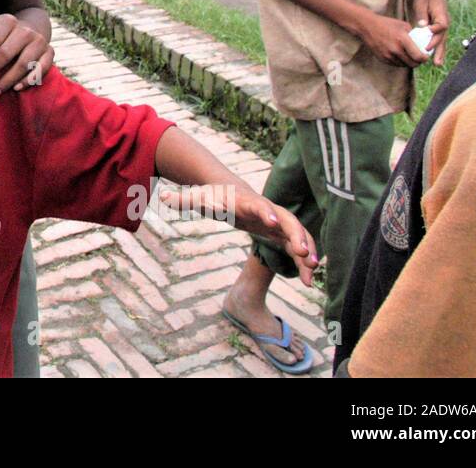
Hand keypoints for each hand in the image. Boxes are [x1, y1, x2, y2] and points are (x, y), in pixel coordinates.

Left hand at [0, 12, 54, 98]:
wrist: (27, 31)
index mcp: (8, 21)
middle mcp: (26, 30)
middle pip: (6, 53)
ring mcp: (39, 41)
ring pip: (23, 64)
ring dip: (6, 81)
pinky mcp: (49, 53)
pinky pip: (41, 69)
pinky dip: (29, 80)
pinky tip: (16, 89)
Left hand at [160, 185, 318, 285]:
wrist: (233, 193)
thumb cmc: (215, 196)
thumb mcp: (198, 198)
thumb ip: (183, 200)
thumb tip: (162, 198)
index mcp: (247, 202)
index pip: (258, 205)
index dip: (265, 211)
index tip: (271, 221)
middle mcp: (268, 211)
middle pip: (287, 220)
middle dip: (296, 234)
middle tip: (303, 251)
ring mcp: (278, 223)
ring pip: (299, 236)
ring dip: (307, 251)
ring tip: (313, 271)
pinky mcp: (282, 236)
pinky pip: (298, 249)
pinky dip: (304, 264)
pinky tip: (308, 282)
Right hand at [357, 12, 428, 67]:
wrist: (367, 27)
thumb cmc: (387, 24)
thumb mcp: (403, 25)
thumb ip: (413, 35)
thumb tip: (423, 42)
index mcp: (402, 39)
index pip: (418, 56)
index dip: (424, 58)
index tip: (426, 57)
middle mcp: (395, 49)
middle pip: (412, 63)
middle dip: (418, 62)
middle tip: (420, 59)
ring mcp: (388, 55)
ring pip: (404, 65)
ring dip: (409, 63)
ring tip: (411, 57)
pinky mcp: (383, 58)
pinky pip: (396, 64)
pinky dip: (401, 62)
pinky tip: (401, 56)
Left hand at [411, 0, 448, 65]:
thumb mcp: (421, 2)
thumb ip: (422, 14)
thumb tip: (422, 26)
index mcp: (441, 14)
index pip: (441, 25)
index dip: (435, 31)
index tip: (428, 34)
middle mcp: (444, 22)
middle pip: (443, 37)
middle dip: (438, 49)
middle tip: (435, 61)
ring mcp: (443, 26)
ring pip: (442, 41)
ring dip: (440, 52)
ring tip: (437, 64)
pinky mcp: (438, 29)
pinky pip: (438, 40)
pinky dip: (437, 49)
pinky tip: (435, 59)